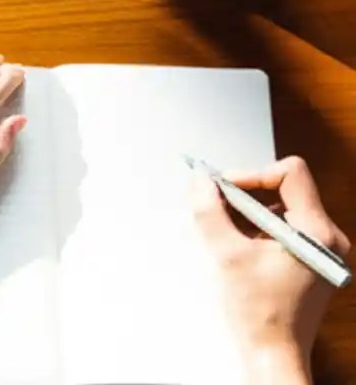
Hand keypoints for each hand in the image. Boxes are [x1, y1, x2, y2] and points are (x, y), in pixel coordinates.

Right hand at [192, 156, 349, 364]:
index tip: (223, 190)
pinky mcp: (310, 260)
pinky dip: (255, 231)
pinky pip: (282, 229)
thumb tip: (200, 181)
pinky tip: (237, 249)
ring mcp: (320, 250)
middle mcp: (327, 238)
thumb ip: (209, 211)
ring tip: (226, 236)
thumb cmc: (259, 313)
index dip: (252, 175)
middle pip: (283, 190)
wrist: (273, 353)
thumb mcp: (226, 255)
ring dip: (247, 215)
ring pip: (280, 208)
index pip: (289, 173)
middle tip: (216, 209)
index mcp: (317, 232)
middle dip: (245, 197)